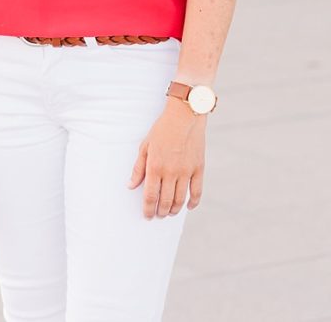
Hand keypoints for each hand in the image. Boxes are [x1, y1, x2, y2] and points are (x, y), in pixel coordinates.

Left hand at [128, 102, 205, 218]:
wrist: (185, 115)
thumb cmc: (163, 128)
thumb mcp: (145, 146)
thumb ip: (138, 168)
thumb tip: (131, 186)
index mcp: (155, 167)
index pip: (150, 197)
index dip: (148, 209)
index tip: (147, 215)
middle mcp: (171, 172)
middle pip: (166, 201)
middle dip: (161, 212)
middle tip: (158, 215)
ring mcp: (186, 171)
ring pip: (180, 199)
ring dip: (175, 210)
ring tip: (170, 212)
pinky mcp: (199, 167)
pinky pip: (198, 190)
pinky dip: (193, 202)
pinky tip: (189, 206)